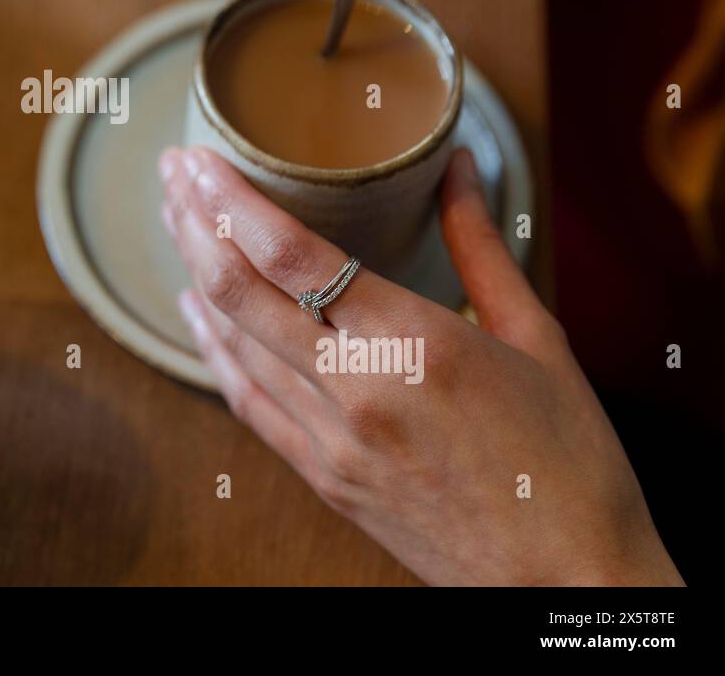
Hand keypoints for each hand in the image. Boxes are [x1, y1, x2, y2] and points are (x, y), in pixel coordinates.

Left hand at [158, 144, 683, 585]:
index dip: (230, 199)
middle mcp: (358, 389)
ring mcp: (331, 441)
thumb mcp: (537, 338)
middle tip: (172, 171)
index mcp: (416, 344)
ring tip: (176, 221)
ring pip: (234, 343)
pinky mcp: (322, 478)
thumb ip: (481, 245)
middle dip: (195, 221)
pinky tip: (194, 312)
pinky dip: (213, 350)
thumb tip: (456, 164)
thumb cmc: (569, 461)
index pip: (291, 254)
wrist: (568, 583)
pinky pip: (247, 403)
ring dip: (196, 274)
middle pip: (241, 290)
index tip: (198, 157)